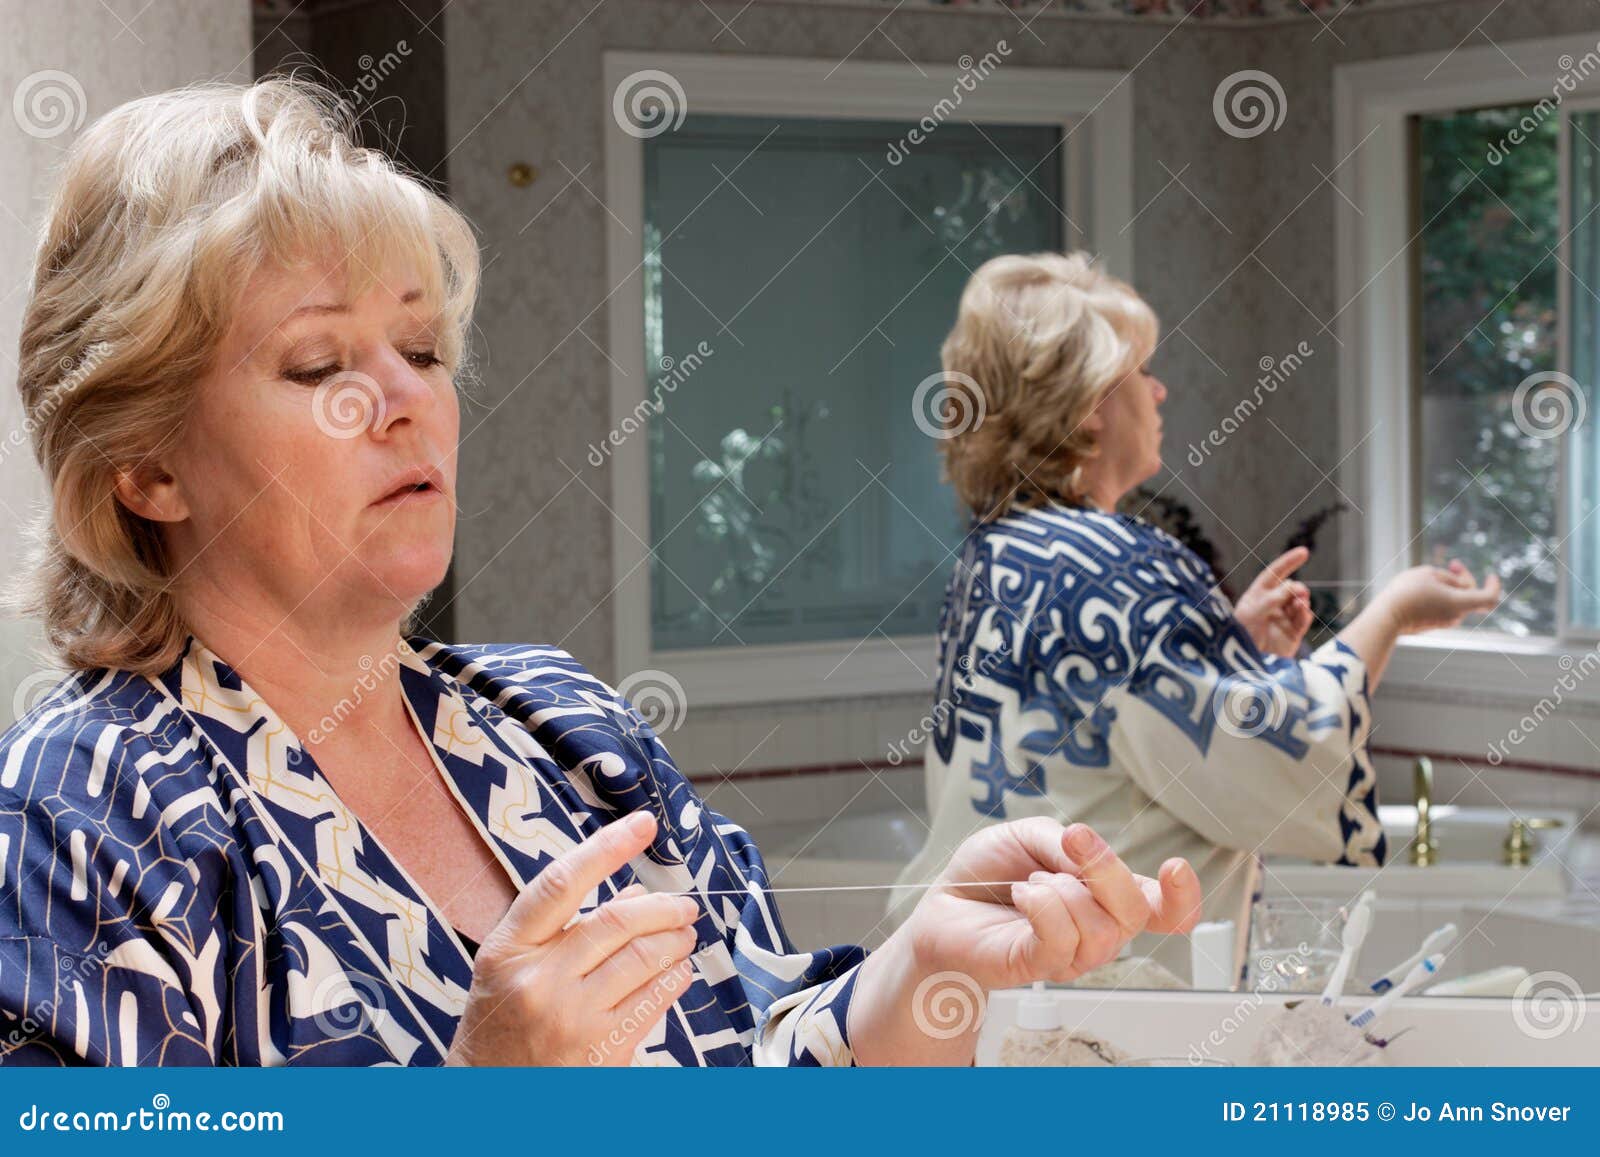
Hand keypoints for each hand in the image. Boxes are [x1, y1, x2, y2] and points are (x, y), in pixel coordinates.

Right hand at [444, 811, 696, 1065]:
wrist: (485, 1097)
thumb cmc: (501, 1022)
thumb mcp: (513, 966)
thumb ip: (564, 925)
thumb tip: (635, 892)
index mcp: (508, 948)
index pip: (561, 882)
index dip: (607, 847)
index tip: (643, 824)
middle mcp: (537, 979)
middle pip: (616, 921)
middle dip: (664, 908)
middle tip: (684, 905)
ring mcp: (569, 1017)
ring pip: (642, 959)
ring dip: (674, 941)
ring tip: (684, 936)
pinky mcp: (599, 1051)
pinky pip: (652, 1001)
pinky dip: (673, 979)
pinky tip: (678, 972)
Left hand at [904, 818, 1201, 988]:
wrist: (943, 904)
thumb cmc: (989, 872)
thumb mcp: (1029, 835)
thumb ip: (1065, 842)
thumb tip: (1089, 851)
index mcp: (1106, 897)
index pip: (1163, 910)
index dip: (1182, 897)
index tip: (1176, 867)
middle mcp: (1098, 930)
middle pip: (1135, 913)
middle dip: (1107, 869)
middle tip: (1075, 841)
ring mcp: (1070, 955)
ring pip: (1099, 929)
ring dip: (1062, 889)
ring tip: (1031, 880)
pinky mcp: (1037, 966)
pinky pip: (1059, 941)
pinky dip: (1042, 905)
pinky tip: (1023, 893)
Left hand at [1234, 547, 1313, 657]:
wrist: (1243, 668)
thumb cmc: (1240, 637)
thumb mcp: (1251, 614)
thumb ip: (1271, 599)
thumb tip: (1294, 586)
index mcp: (1256, 596)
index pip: (1274, 574)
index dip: (1288, 562)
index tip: (1304, 552)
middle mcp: (1271, 606)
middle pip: (1291, 589)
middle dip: (1296, 588)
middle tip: (1298, 592)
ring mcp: (1282, 620)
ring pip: (1299, 603)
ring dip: (1301, 600)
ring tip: (1299, 604)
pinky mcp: (1292, 635)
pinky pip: (1304, 619)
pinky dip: (1305, 613)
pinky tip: (1303, 612)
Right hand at [1376, 559, 1501, 634]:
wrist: (1386, 617)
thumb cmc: (1407, 592)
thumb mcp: (1429, 573)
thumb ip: (1450, 577)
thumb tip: (1458, 585)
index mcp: (1460, 602)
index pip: (1490, 597)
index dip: (1494, 585)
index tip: (1491, 575)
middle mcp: (1456, 615)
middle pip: (1471, 594)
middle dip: (1464, 577)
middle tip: (1453, 563)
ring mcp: (1445, 621)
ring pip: (1457, 600)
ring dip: (1451, 585)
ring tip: (1433, 574)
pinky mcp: (1434, 624)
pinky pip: (1445, 607)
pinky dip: (1442, 596)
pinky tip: (1426, 587)